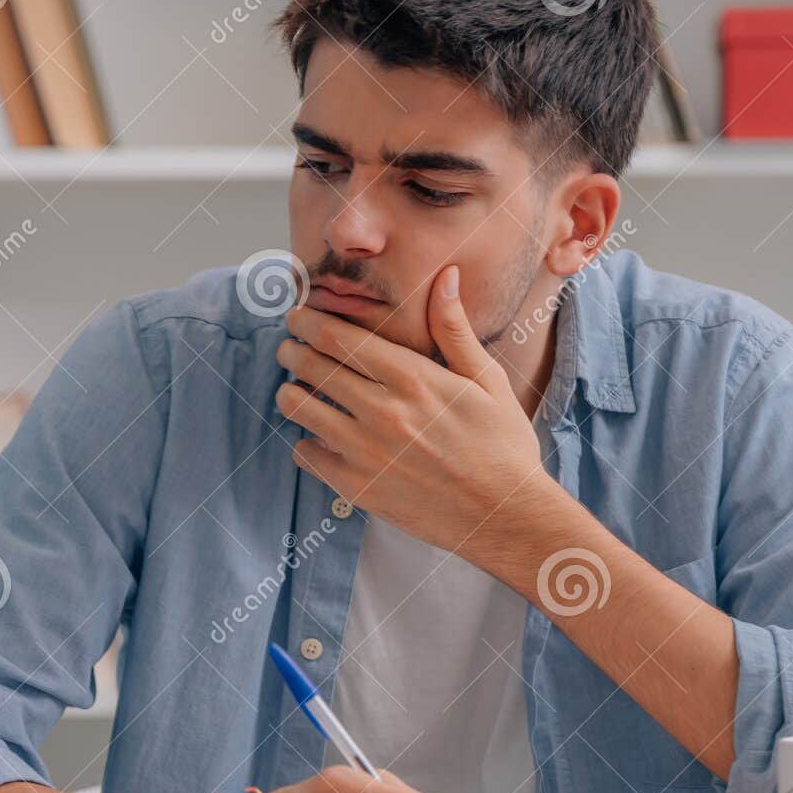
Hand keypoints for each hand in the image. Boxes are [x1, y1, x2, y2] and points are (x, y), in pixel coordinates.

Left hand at [275, 264, 557, 556]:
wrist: (504, 516)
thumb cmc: (501, 445)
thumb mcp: (486, 381)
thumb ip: (454, 330)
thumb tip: (447, 277)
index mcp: (412, 379)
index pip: (340, 338)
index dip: (309, 323)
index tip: (298, 317)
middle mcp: (382, 411)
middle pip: (312, 367)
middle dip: (292, 351)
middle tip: (288, 347)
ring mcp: (365, 451)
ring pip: (299, 408)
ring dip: (290, 392)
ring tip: (295, 389)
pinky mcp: (356, 487)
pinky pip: (306, 454)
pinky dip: (304, 441)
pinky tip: (317, 436)